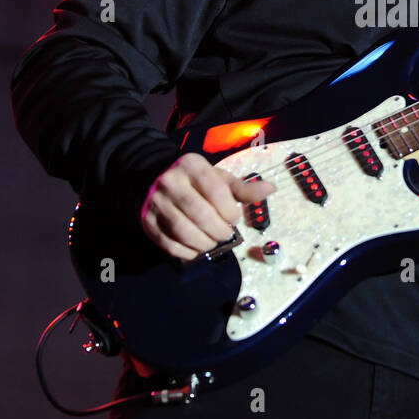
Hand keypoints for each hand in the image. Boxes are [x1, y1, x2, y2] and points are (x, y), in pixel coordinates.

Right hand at [139, 153, 275, 260]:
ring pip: (183, 231)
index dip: (230, 210)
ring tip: (212, 243)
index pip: (216, 191)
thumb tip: (271, 189)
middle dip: (218, 231)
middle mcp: (171, 182)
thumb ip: (243, 187)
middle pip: (200, 214)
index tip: (234, 218)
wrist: (154, 179)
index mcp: (193, 166)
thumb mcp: (218, 178)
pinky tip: (196, 250)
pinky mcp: (147, 221)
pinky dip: (186, 252)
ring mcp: (156, 202)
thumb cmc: (195, 181)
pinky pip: (168, 243)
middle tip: (225, 235)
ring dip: (203, 244)